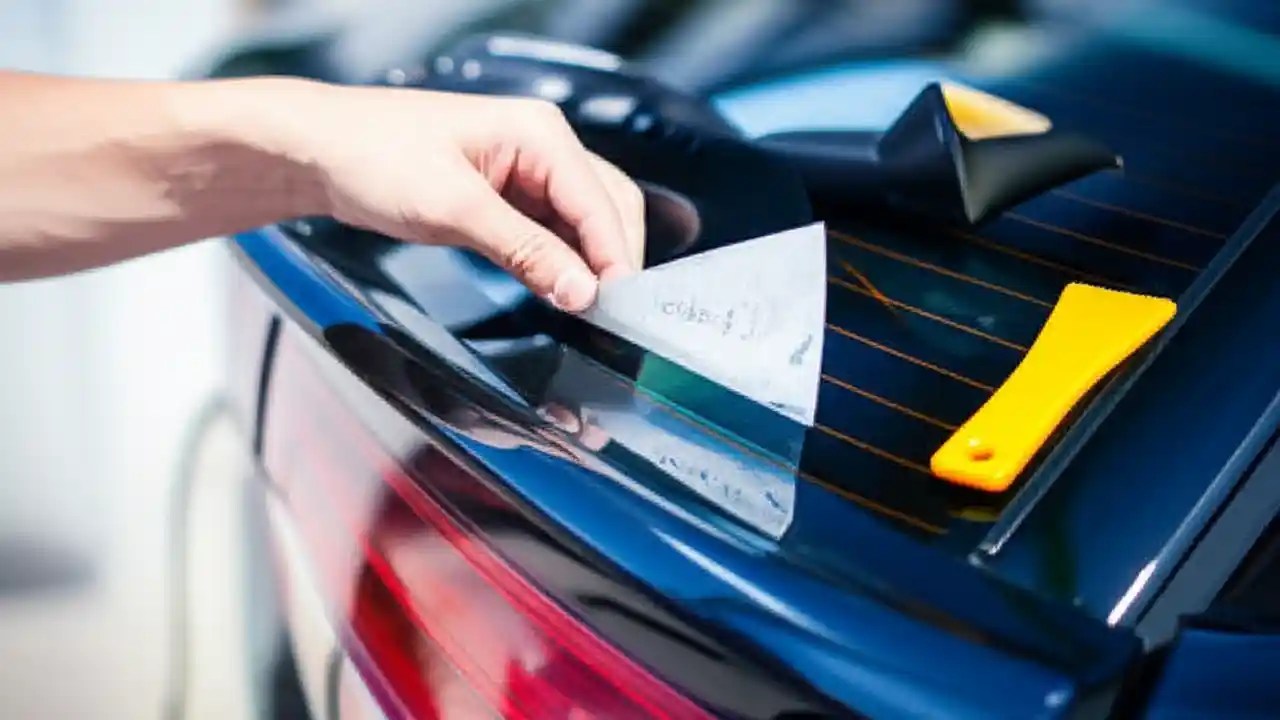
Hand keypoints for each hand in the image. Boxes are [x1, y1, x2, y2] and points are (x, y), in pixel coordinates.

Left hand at [291, 85, 644, 310]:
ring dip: (587, 264)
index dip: (615, 258)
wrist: (320, 152)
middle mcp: (543, 146)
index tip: (618, 309)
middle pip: (607, 209)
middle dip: (611, 260)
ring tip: (586, 309)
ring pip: (584, 223)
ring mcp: (527, 171)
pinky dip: (560, 261)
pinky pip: (553, 231)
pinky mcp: (508, 196)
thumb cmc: (375, 157)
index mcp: (539, 132)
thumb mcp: (454, 208)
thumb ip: (525, 251)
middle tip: (608, 316)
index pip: (600, 202)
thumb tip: (581, 291)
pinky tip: (558, 289)